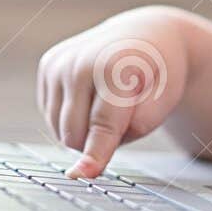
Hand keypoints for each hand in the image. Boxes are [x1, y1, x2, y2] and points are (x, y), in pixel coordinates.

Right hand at [36, 7, 190, 178]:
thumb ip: (133, 132)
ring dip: (85, 131)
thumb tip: (88, 168)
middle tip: (125, 117)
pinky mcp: (48, 66)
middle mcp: (79, 61)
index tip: (83, 175)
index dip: (96, 153)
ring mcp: (59, 62)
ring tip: (111, 104)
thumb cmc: (159, 73)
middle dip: (98, 141)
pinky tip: (93, 97)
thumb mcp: (164, 103)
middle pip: (75, 133)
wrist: (148, 35)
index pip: (102, 124)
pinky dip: (73, 117)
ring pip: (60, 129)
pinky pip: (52, 115)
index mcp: (113, 66)